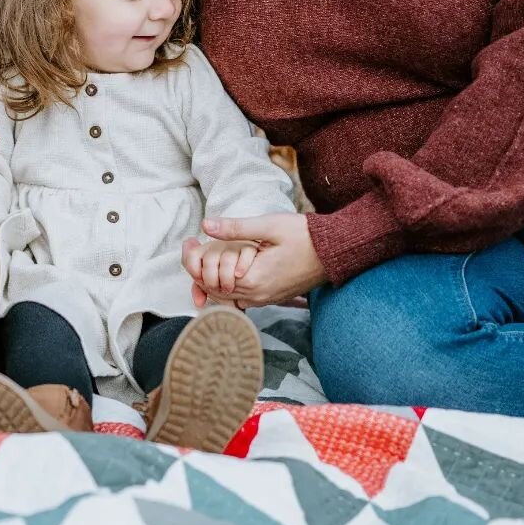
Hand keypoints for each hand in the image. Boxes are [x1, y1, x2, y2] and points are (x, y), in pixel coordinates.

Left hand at [184, 213, 322, 308]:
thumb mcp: (268, 226)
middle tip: (193, 247)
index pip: (209, 277)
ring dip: (214, 278)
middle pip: (214, 290)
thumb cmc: (304, 235)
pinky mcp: (272, 298)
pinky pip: (241, 298)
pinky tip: (228, 268)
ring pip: (226, 296)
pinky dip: (228, 285)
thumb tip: (206, 225)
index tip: (188, 241)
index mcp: (254, 279)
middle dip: (199, 270)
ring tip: (208, 255)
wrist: (334, 251)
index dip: (193, 259)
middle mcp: (257, 295)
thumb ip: (236, 228)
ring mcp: (265, 299)